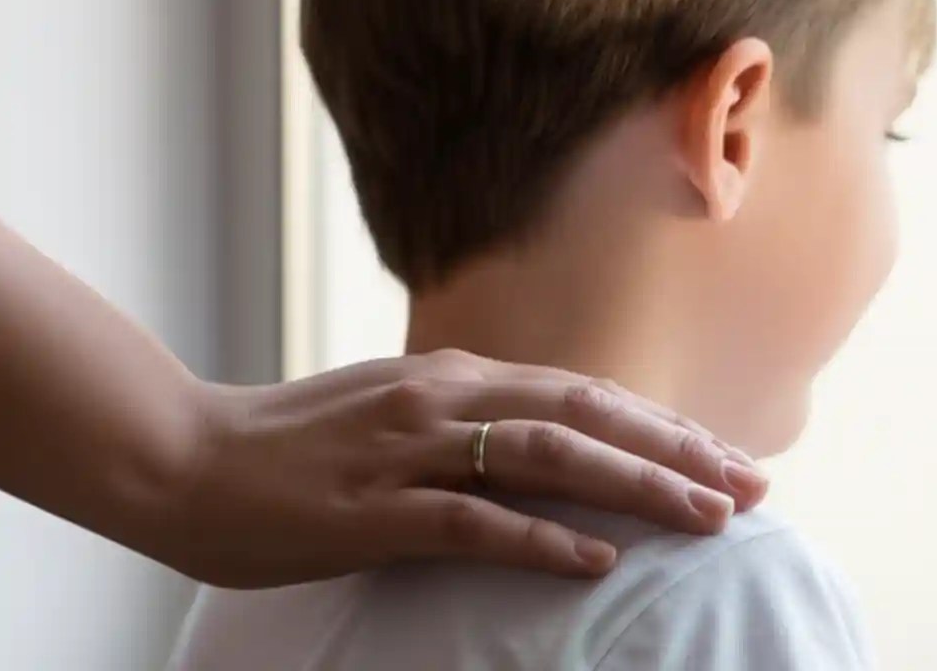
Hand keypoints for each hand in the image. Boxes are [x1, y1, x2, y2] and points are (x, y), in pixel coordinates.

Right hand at [155, 349, 767, 587]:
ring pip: (550, 457)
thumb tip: (548, 441)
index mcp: (456, 374)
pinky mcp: (373, 509)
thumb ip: (471, 419)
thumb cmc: (297, 446)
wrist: (183, 456)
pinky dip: (541, 539)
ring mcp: (411, 449)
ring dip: (636, 486)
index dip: (662, 425)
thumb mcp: (399, 412)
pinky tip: (596, 562)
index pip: (585, 393)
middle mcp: (447, 396)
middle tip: (753, 485)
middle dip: (678, 450)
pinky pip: (473, 522)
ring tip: (706, 518)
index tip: (726, 455)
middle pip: (589, 413)